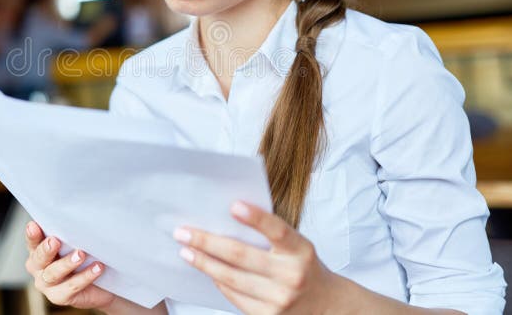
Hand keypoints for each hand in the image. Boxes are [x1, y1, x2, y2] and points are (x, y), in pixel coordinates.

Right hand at [24, 220, 114, 309]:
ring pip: (53, 274)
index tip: (34, 226)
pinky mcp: (60, 297)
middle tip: (55, 241)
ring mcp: (47, 285)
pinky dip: (85, 276)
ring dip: (67, 263)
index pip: (32, 241)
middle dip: (46, 250)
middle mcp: (39, 269)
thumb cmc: (84, 258)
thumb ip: (70, 234)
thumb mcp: (75, 243)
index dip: (32, 235)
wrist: (100, 284)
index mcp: (39, 251)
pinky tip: (97, 267)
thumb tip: (76, 216)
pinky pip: (71, 286)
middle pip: (38, 259)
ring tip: (81, 254)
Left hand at [173, 201, 338, 314]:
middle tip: (183, 232)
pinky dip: (218, 281)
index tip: (234, 205)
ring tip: (186, 251)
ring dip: (204, 263)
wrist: (328, 306)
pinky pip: (234, 296)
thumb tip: (226, 219)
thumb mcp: (297, 247)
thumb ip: (270, 235)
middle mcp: (292, 276)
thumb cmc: (305, 267)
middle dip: (207, 242)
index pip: (278, 230)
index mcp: (301, 251)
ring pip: (231, 278)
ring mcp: (280, 300)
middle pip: (241, 256)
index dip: (257, 218)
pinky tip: (206, 269)